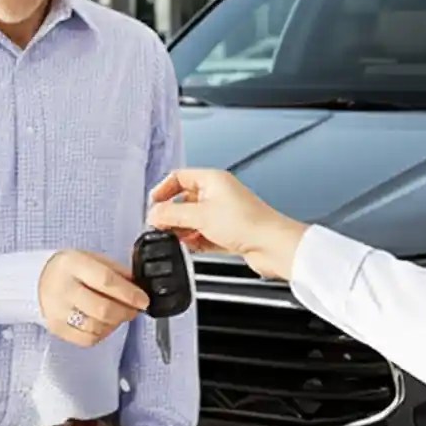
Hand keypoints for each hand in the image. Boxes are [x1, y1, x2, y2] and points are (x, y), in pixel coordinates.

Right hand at [38, 250, 148, 346]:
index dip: (129, 294)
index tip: (143, 300)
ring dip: (116, 324)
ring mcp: (58, 311)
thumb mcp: (92, 258)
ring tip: (119, 315)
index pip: (106, 281)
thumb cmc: (70, 269)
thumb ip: (116, 271)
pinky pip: (87, 339)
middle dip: (126, 312)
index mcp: (74, 265)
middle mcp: (63, 288)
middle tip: (134, 309)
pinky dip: (102, 334)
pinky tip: (105, 324)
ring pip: (96, 327)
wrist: (38, 280)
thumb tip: (138, 287)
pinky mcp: (57, 328)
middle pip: (103, 309)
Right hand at [146, 168, 308, 280]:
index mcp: (213, 180)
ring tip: (174, 239)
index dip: (163, 190)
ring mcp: (224, 214)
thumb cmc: (248, 223)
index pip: (179, 177)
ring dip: (183, 229)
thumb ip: (172, 215)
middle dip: (172, 214)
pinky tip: (191, 247)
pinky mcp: (229, 232)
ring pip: (194, 219)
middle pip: (185, 200)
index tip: (153, 206)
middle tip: (160, 227)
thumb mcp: (201, 216)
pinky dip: (196, 240)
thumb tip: (153, 214)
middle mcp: (219, 194)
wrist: (273, 246)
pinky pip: (204, 234)